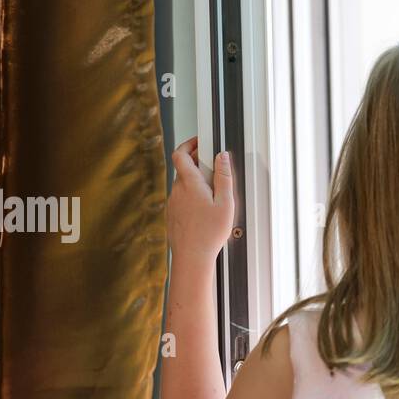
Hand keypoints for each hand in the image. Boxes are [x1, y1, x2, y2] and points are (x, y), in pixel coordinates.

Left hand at [166, 137, 234, 269]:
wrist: (192, 256)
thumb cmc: (208, 234)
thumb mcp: (225, 203)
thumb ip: (224, 177)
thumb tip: (222, 156)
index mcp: (190, 184)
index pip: (180, 153)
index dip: (189, 144)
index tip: (200, 142)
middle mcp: (177, 190)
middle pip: (184, 168)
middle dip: (198, 164)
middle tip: (214, 170)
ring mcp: (173, 202)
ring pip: (183, 184)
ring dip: (196, 182)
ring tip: (213, 195)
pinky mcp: (173, 214)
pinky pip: (182, 198)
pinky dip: (192, 197)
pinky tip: (204, 210)